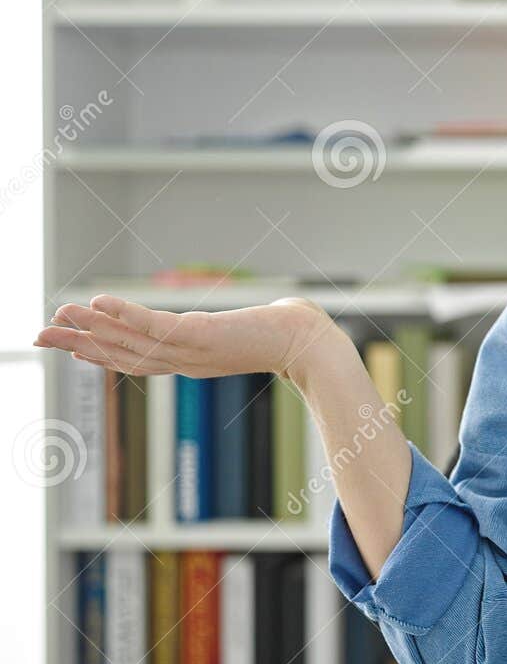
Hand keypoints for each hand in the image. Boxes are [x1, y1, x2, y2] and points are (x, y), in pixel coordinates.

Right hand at [33, 294, 335, 380]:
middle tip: (37, 337)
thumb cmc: (287, 334)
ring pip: (128, 342)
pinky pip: (153, 326)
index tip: (66, 341)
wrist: (313, 345)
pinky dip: (123, 316)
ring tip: (55, 319)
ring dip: (89, 330)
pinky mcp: (201, 337)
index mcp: (189, 359)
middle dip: (78, 345)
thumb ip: (235, 325)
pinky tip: (96, 303)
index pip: (133, 356)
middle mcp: (184, 360)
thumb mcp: (247, 329)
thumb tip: (246, 311)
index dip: (97, 350)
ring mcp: (190, 351)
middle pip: (120, 354)